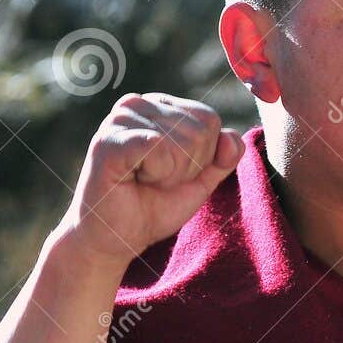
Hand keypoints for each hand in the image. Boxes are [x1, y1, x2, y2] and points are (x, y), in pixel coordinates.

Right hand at [55, 92, 243, 269]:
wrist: (116, 238)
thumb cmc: (153, 207)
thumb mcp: (200, 182)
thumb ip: (223, 158)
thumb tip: (233, 138)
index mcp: (159, 107)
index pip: (209, 120)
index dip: (202, 157)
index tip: (171, 173)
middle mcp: (137, 104)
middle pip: (201, 129)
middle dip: (187, 168)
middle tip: (155, 180)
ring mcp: (120, 119)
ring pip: (183, 140)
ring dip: (170, 174)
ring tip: (143, 180)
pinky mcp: (108, 140)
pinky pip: (159, 147)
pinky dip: (156, 173)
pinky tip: (133, 179)